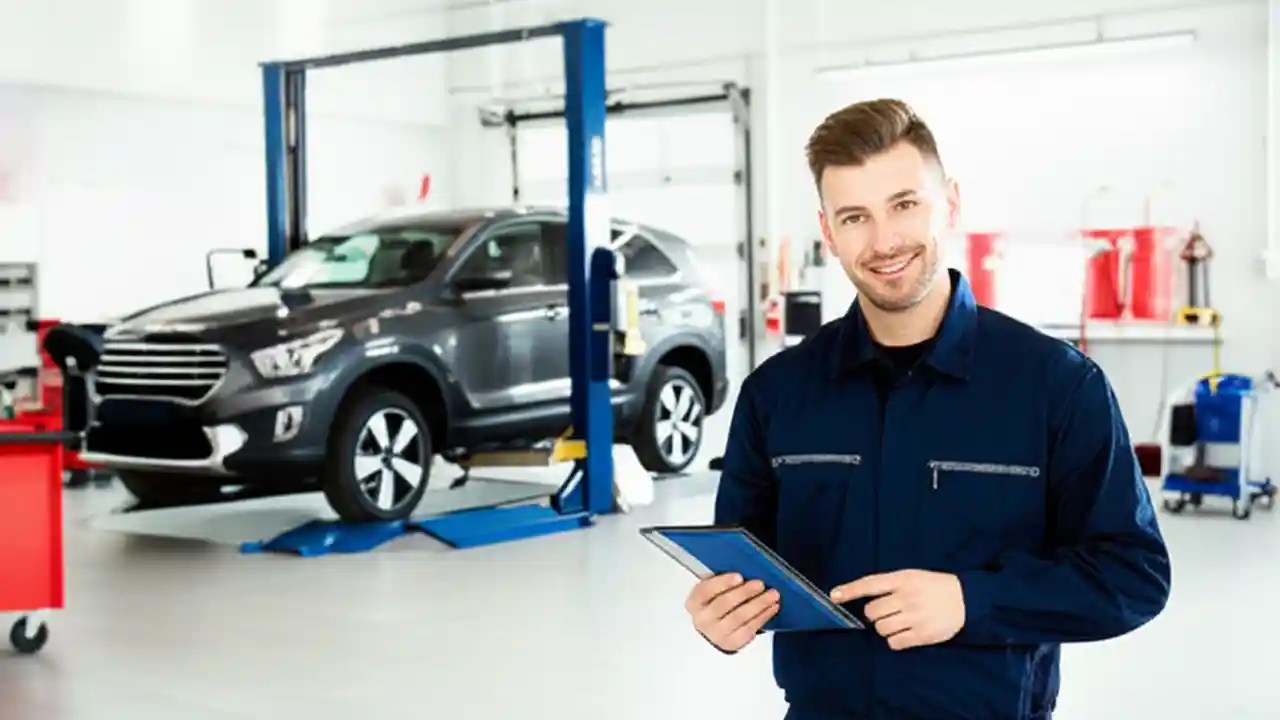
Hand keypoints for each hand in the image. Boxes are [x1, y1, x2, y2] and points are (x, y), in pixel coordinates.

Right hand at [685, 573, 780, 652]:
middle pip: (723, 604)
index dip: (723, 583)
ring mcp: (716, 634)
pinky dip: (763, 616)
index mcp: (695, 602)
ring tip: (772, 595)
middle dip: (744, 592)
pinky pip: (749, 629)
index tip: (739, 576)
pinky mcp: (732, 643)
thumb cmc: (717, 603)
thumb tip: (745, 568)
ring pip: (739, 617)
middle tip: (760, 584)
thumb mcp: (714, 590)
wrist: (716, 630)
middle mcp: (702, 619)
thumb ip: (724, 581)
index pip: (705, 590)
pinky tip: (772, 607)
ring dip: (758, 604)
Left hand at [830, 570, 964, 650]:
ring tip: (900, 622)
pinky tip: (906, 633)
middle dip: (875, 614)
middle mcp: (908, 597)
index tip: (834, 595)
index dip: (850, 590)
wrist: (967, 600)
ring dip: (885, 628)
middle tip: (889, 611)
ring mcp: (915, 616)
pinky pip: (894, 643)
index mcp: (904, 579)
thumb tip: (862, 598)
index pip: (870, 584)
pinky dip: (896, 640)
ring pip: (881, 628)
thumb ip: (890, 585)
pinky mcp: (923, 634)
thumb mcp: (913, 577)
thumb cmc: (934, 587)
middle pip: (872, 611)